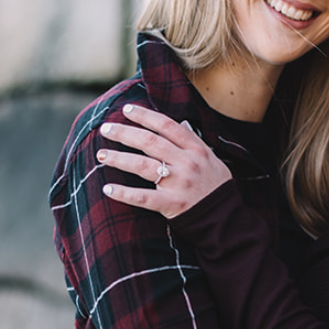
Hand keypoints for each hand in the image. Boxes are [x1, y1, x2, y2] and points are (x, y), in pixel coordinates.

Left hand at [96, 104, 231, 218]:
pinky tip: (108, 189)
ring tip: (101, 154)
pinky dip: (125, 194)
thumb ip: (194, 142)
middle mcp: (187, 163)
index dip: (145, 115)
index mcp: (196, 149)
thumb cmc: (217, 186)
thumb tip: (181, 124)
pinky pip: (144, 198)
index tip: (126, 109)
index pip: (166, 125)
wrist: (227, 218)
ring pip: (143, 166)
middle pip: (150, 142)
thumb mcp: (212, 159)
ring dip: (119, 158)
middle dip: (125, 133)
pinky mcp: (173, 205)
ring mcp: (179, 184)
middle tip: (105, 128)